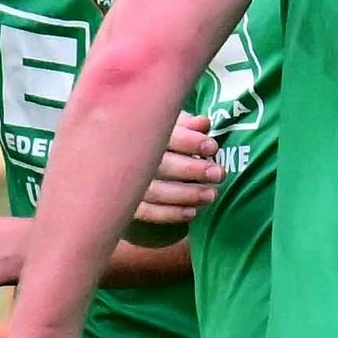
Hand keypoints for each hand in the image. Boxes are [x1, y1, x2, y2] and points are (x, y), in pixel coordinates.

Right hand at [133, 112, 220, 227]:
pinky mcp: (128, 204)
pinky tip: (192, 212)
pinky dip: (170, 214)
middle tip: (218, 173)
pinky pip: (147, 213)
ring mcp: (126, 183)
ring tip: (211, 195)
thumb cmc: (154, 140)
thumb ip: (186, 125)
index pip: (165, 136)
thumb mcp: (169, 126)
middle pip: (159, 164)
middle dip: (192, 169)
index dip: (189, 142)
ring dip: (186, 194)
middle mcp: (130, 157)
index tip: (212, 147)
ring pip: (154, 191)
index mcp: (141, 132)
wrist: (120, 162)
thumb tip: (203, 124)